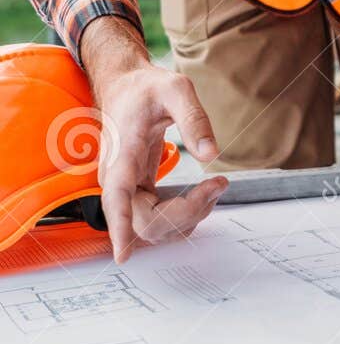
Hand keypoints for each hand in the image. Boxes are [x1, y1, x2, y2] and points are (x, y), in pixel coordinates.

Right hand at [95, 61, 227, 263]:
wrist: (126, 88)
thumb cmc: (146, 88)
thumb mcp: (175, 89)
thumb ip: (194, 119)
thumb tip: (211, 155)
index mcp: (122, 153)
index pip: (116, 196)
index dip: (120, 227)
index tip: (122, 256)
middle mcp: (117, 179)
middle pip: (144, 220)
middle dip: (186, 212)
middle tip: (218, 185)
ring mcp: (126, 190)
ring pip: (153, 227)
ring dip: (189, 216)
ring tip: (215, 187)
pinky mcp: (137, 194)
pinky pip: (158, 220)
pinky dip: (184, 215)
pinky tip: (203, 195)